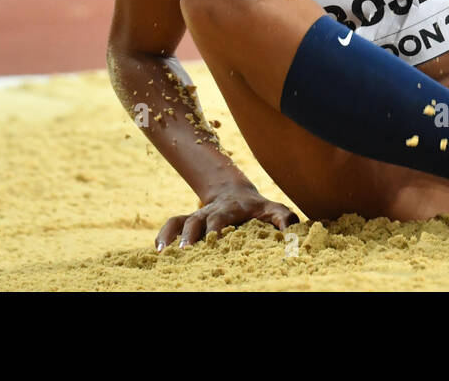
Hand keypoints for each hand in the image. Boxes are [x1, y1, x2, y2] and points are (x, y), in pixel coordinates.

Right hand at [156, 185, 298, 250]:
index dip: (215, 229)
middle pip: (195, 220)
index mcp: (230, 209)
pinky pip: (171, 225)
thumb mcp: (274, 209)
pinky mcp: (188, 221)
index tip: (212, 241)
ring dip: (170, 236)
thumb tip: (291, 232)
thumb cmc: (259, 208)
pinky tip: (156, 253)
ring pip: (179, 221)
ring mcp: (197, 215)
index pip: (220, 217)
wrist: (236, 193)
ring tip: (163, 255)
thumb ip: (284, 218)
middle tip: (183, 253)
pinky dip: (162, 236)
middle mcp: (210, 211)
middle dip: (189, 236)